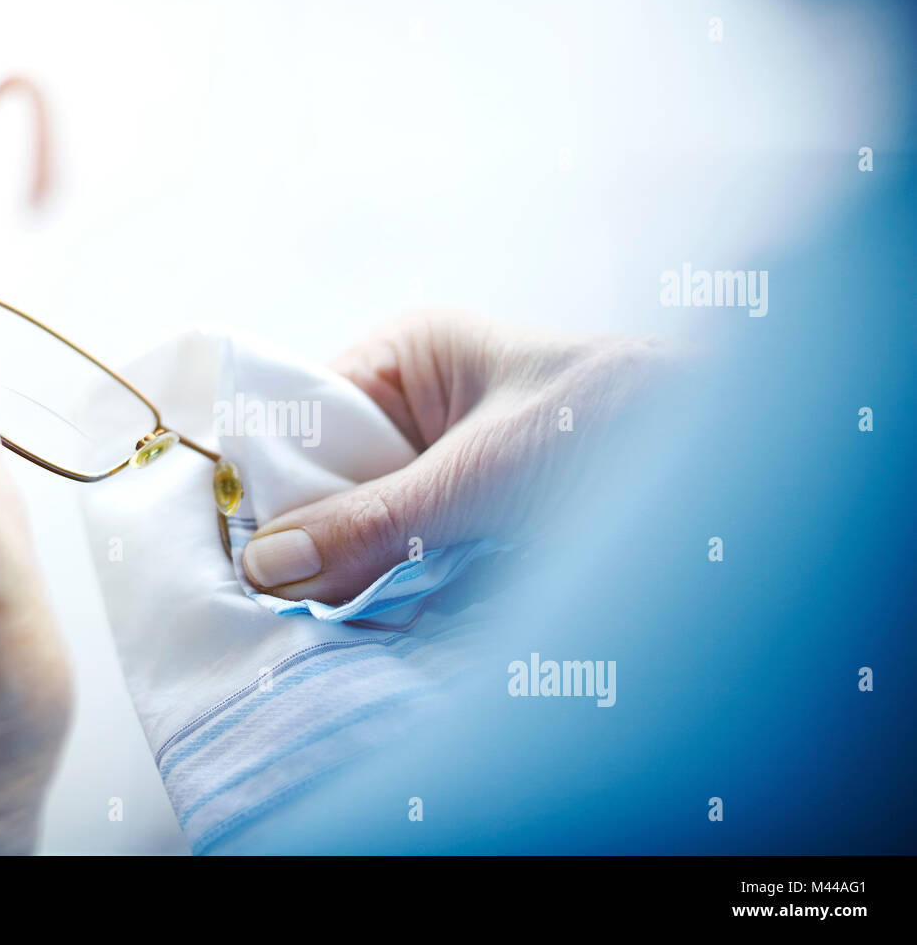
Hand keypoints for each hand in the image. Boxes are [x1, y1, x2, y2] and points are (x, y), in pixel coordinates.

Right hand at [242, 310, 678, 604]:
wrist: (731, 462)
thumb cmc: (611, 425)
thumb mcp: (481, 474)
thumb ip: (375, 522)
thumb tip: (266, 566)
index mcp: (405, 355)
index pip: (301, 413)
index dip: (268, 477)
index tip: (240, 550)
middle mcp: (415, 404)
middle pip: (327, 474)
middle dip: (312, 534)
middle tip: (282, 601)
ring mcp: (443, 462)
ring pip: (364, 520)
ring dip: (354, 565)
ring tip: (322, 616)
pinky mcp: (470, 517)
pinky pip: (405, 551)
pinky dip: (392, 584)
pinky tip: (376, 615)